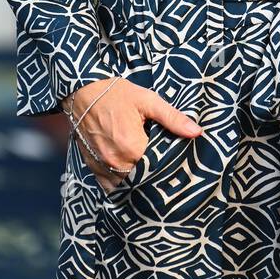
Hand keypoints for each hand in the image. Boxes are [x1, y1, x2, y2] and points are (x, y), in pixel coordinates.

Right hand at [61, 79, 203, 194]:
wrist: (82, 92)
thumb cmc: (116, 94)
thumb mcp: (147, 101)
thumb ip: (173, 118)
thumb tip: (197, 132)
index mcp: (133, 147)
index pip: (157, 170)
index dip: (168, 171)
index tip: (178, 169)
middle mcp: (116, 162)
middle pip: (141, 181)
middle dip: (153, 179)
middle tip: (166, 175)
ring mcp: (102, 166)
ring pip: (125, 186)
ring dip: (137, 184)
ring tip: (150, 178)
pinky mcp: (93, 167)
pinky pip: (109, 186)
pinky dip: (120, 184)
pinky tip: (131, 178)